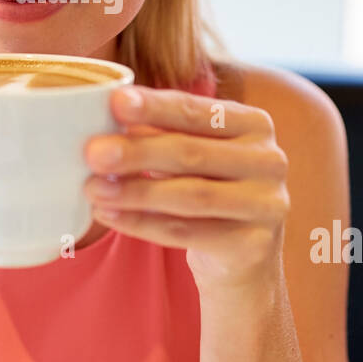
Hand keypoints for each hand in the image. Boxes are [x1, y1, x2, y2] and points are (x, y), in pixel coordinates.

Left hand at [82, 85, 289, 292]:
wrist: (243, 259)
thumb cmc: (208, 190)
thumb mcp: (190, 155)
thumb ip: (160, 133)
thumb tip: (108, 116)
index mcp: (255, 124)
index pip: (197, 110)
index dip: (155, 106)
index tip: (115, 102)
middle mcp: (270, 160)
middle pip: (192, 153)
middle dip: (137, 152)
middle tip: (93, 153)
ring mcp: (267, 204)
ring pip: (189, 196)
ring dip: (134, 192)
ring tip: (92, 188)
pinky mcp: (255, 244)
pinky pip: (187, 233)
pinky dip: (142, 224)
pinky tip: (109, 216)